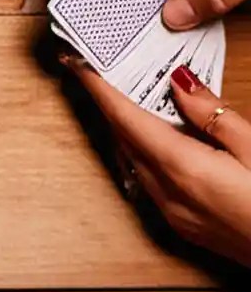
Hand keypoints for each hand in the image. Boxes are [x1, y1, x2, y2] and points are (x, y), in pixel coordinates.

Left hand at [66, 58, 250, 266]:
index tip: (76, 64)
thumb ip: (213, 116)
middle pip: (123, 139)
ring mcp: (173, 215)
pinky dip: (143, 153)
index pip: (125, 119)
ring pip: (134, 161)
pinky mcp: (185, 227)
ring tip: (126, 98)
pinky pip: (149, 181)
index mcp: (183, 168)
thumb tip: (178, 83)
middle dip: (109, 104)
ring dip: (125, 129)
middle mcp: (168, 194)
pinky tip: (157, 140)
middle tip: (101, 72)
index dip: (98, 89)